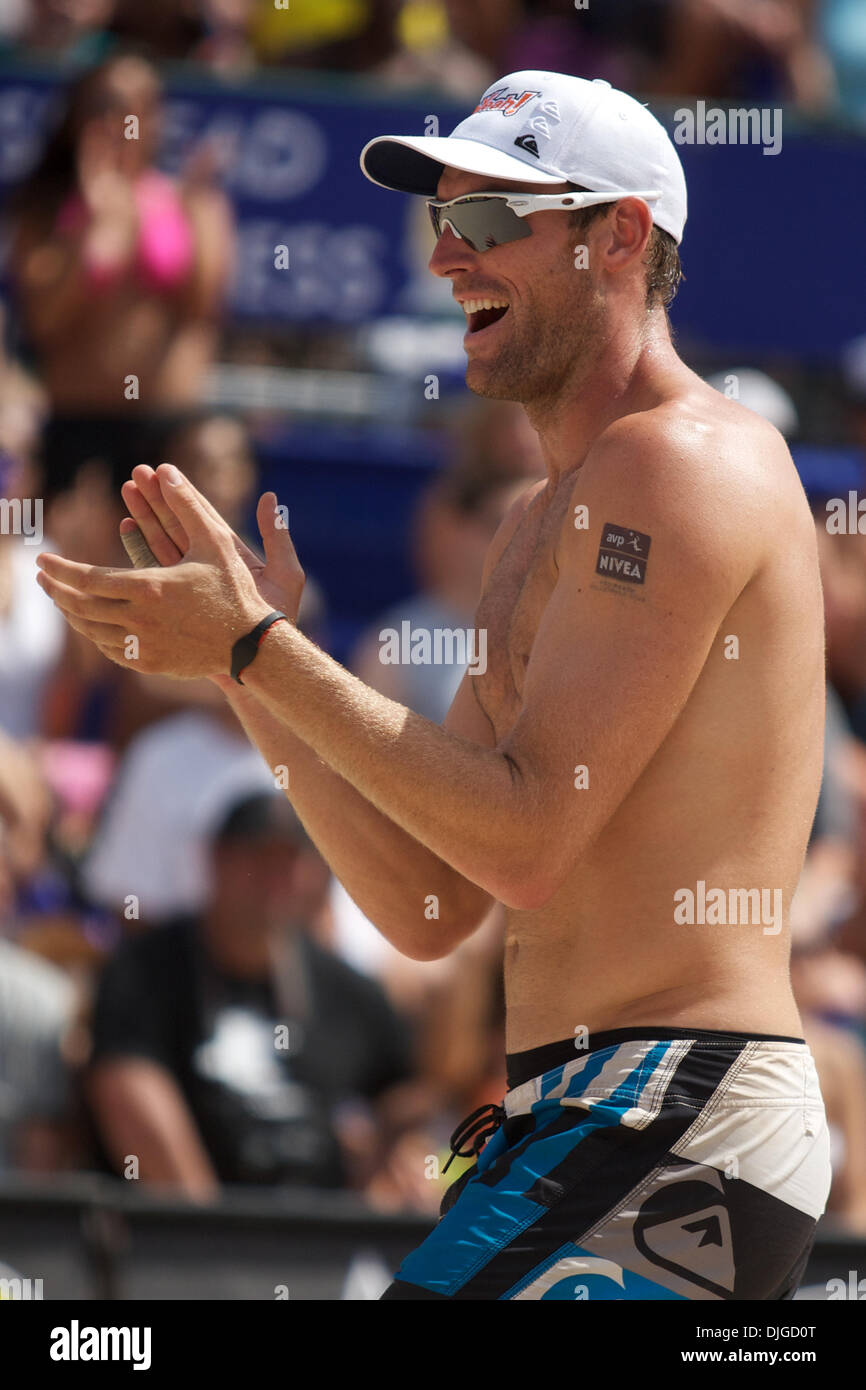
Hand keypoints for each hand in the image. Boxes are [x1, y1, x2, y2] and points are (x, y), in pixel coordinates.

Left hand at [35, 465, 273, 679]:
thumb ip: (188, 504)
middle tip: (42, 580)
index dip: (59, 569)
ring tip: (62, 601)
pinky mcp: (151, 664)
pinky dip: (96, 637)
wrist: (253, 644)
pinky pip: (112, 651)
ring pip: (92, 632)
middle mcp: (140, 619)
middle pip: (81, 607)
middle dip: (56, 591)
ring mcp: (144, 646)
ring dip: (72, 614)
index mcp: (149, 588)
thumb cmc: (236, 590)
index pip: (87, 579)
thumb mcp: (216, 541)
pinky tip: (92, 627)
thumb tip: (166, 469)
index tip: (42, 560)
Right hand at [119, 463, 305, 620]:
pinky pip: (153, 568)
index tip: (165, 469)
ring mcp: (190, 582)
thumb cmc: (277, 621)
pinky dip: (139, 548)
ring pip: (163, 541)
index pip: (205, 517)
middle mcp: (209, 566)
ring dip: (145, 516)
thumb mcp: (286, 575)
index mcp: (233, 555)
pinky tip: (126, 527)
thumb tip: (270, 497)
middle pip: (179, 524)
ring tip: (127, 490)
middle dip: (157, 498)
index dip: (185, 493)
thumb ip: (277, 537)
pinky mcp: (175, 599)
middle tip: (137, 473)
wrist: (259, 659)